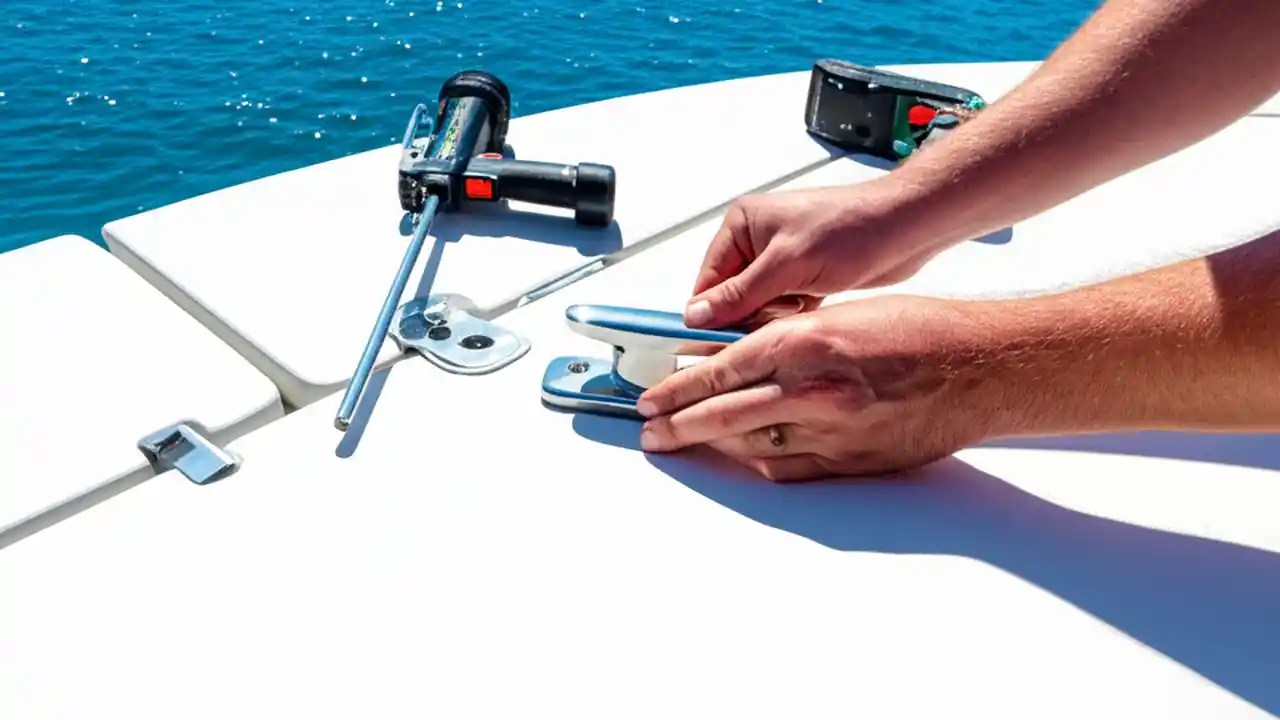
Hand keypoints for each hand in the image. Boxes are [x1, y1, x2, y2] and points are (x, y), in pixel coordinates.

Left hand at [637, 297, 999, 480]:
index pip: (719, 370)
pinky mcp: (852, 461)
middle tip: (651, 432)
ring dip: (713, 445)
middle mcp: (812, 392)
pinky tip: (742, 455)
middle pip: (722, 416)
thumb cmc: (922, 331)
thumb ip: (783, 336)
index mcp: (805, 344)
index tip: (652, 395)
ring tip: (686, 442)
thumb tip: (734, 352)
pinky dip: (759, 461)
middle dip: (677, 425)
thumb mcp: (840, 315)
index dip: (677, 386)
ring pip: (750, 446)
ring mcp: (832, 433)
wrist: (981, 367)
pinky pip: (789, 468)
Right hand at [684, 176, 944, 329]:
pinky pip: (783, 309)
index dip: (712, 313)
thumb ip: (740, 294)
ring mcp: (781, 261)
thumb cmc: (851, 230)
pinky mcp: (803, 278)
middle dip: (750, 315)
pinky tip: (811, 308)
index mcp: (742, 224)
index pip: (708, 280)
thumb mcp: (787, 264)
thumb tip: (696, 315)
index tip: (715, 344)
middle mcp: (757, 241)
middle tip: (773, 319)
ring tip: (801, 305)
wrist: (907, 227)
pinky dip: (793, 317)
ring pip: (758, 307)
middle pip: (732, 297)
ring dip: (775, 317)